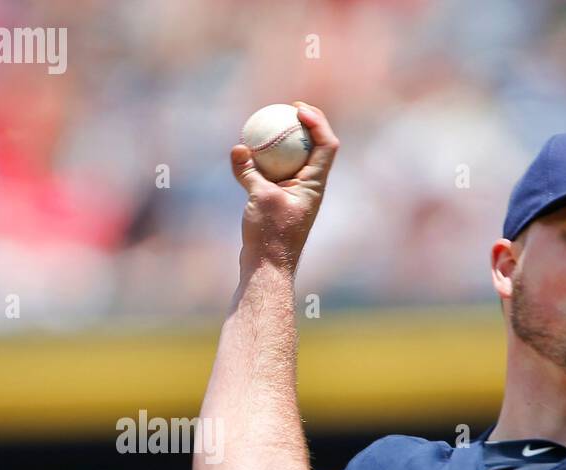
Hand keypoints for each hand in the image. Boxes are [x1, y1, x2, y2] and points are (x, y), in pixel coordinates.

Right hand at [231, 101, 339, 272]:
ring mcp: (295, 193)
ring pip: (295, 159)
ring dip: (286, 139)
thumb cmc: (270, 235)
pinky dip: (265, 158)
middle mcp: (310, 186)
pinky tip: (248, 149)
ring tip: (270, 121)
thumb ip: (249, 171)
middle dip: (306, 124)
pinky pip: (275, 171)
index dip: (318, 122)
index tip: (298, 108)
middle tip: (287, 107)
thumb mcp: (258, 198)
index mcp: (315, 184)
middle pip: (315, 147)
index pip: (326, 145)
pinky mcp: (280, 200)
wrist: (268, 266)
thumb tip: (239, 148)